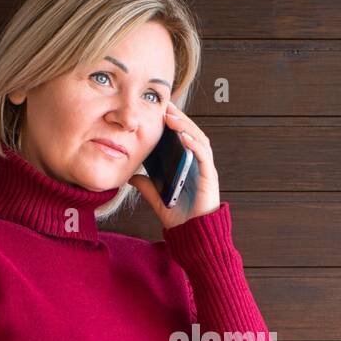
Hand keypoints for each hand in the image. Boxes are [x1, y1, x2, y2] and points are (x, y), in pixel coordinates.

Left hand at [129, 101, 219, 229]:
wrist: (192, 235)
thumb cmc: (180, 217)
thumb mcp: (157, 198)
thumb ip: (146, 186)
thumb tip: (130, 176)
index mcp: (188, 165)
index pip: (182, 137)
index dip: (172, 122)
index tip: (158, 110)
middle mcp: (198, 164)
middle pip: (191, 132)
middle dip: (178, 117)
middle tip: (163, 104)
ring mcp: (205, 169)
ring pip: (198, 139)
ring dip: (185, 126)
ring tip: (171, 116)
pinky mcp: (210, 177)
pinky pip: (203, 155)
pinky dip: (194, 144)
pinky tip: (183, 136)